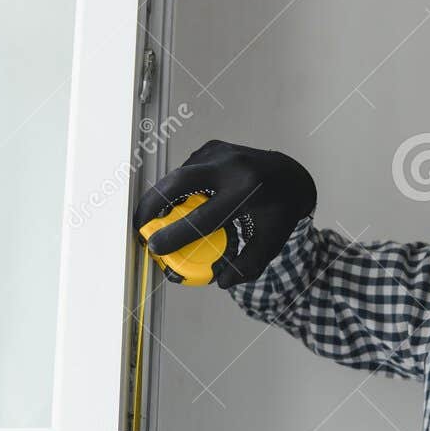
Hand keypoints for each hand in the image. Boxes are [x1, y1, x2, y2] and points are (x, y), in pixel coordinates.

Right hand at [132, 139, 316, 287]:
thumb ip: (248, 265)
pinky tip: (183, 203)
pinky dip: (178, 190)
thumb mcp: (272, 241)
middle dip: (152, 205)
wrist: (290, 174)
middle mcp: (232, 166)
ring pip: (179, 176)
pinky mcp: (211, 148)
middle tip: (139, 227)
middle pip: (179, 182)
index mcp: (247, 190)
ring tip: (158, 222)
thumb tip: (221, 282)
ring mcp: (220, 152)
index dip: (175, 235)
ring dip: (164, 198)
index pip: (204, 217)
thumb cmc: (280, 210)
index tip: (155, 248)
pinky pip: (186, 171)